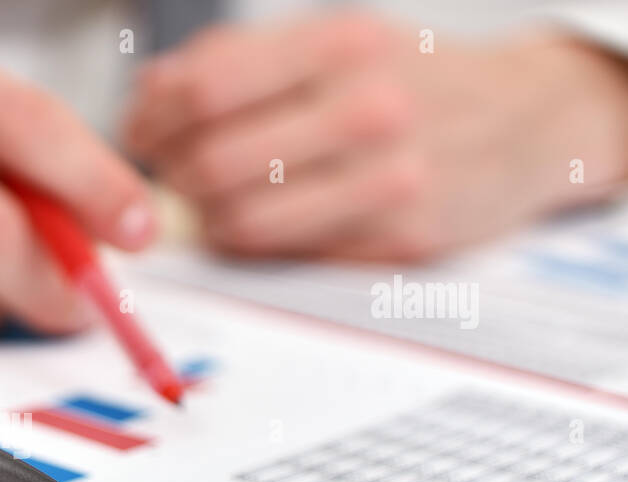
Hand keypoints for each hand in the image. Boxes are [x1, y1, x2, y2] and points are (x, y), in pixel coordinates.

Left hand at [125, 13, 627, 260]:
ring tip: (217, 202)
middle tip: (173, 178)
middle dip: (171, 179)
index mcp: (341, 44)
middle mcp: (368, 109)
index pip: (202, 92)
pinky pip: (286, 256)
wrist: (526, 121)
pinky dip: (256, 244)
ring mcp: (388, 181)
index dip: (150, 122)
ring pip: (238, 223)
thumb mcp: (335, 40)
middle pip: (209, 165)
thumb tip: (148, 95)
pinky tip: (267, 222)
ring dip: (208, 220)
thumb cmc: (411, 80)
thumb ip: (239, 61)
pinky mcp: (399, 241)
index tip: (140, 135)